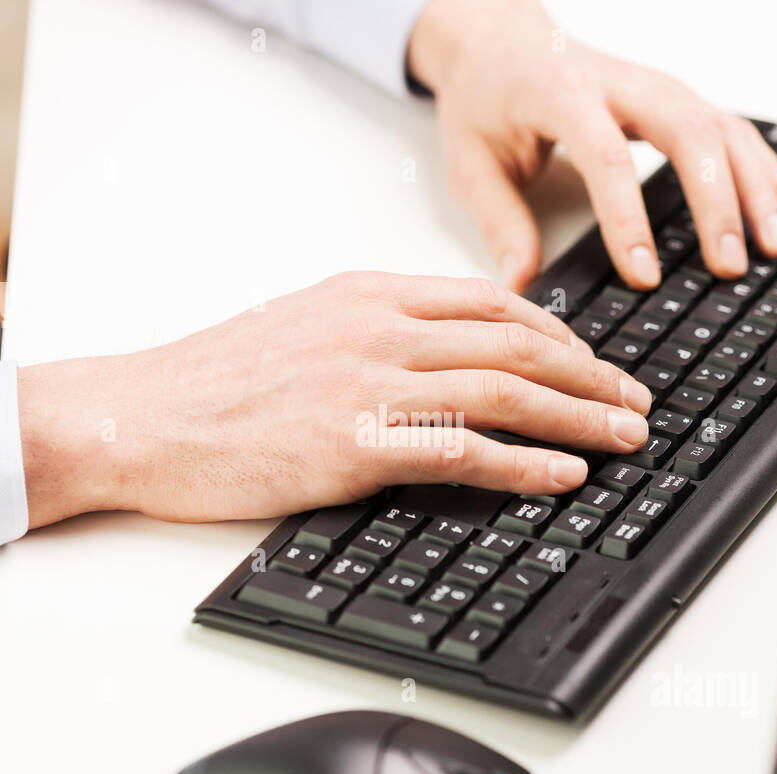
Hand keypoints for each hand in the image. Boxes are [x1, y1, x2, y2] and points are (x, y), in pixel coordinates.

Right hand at [17, 273, 653, 527]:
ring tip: (623, 439)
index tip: (594, 362)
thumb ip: (376, 331)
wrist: (142, 415)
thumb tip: (443, 355)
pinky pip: (460, 449)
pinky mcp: (351, 446)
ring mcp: (366, 385)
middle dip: (589, 376)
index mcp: (368, 295)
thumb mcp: (303, 327)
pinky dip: (521, 462)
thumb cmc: (214, 381)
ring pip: (502, 392)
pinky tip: (561, 475)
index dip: (560, 334)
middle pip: (515, 345)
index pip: (492, 303)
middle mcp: (377, 329)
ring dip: (576, 418)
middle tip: (634, 404)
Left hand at [408, 0, 776, 290]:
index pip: (606, 157)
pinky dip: (767, 168)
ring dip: (757, 189)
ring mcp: (657, 88)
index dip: (628, 218)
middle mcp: (621, 85)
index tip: (645, 274)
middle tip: (732, 265)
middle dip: (716, 203)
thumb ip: (499, 223)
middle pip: (687, 134)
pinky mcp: (677, 100)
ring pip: (721, 130)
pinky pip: (732, 131)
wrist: (501, 41)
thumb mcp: (472, 163)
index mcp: (562, 96)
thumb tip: (520, 286)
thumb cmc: (488, 101)